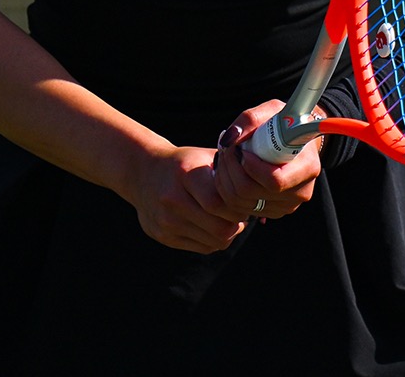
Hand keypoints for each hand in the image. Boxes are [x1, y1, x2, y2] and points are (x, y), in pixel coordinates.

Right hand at [123, 144, 246, 253]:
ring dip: (227, 234)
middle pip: (220, 228)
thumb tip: (262, 188)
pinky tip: (211, 224)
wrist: (143, 172)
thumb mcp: (205, 157)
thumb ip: (232, 170)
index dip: (239, 207)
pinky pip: (201, 248)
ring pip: (213, 242)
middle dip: (237, 225)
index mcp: (186, 174)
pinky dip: (213, 240)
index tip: (246, 202)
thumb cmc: (185, 164)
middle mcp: (172, 199)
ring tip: (228, 219)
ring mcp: (165, 221)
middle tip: (241, 215)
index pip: (220, 203)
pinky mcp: (162, 236)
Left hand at [211, 99, 322, 222]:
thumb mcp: (272, 111)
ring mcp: (285, 206)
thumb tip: (229, 139)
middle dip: (230, 168)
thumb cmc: (285, 123)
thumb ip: (250, 119)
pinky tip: (229, 170)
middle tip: (226, 147)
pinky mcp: (271, 212)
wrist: (295, 140)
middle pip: (251, 193)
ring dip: (224, 178)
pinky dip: (226, 189)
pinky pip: (238, 208)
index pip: (274, 180)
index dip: (251, 167)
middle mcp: (300, 192)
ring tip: (225, 156)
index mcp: (307, 168)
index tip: (241, 149)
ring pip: (240, 203)